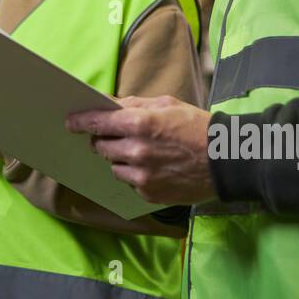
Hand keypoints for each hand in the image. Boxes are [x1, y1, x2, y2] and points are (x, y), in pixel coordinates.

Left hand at [66, 96, 214, 204]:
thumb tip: (109, 104)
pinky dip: (135, 175)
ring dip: (120, 159)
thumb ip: (133, 105)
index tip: (70, 123)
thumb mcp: (166, 104)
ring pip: (114, 167)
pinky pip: (129, 183)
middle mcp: (137, 151)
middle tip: (113, 136)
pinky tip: (154, 167)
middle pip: (101, 147)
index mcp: (139, 124)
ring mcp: (142, 176)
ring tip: (140, 152)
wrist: (227, 160)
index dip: (80, 122)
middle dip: (104, 140)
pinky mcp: (149, 194)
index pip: (96, 123)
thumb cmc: (197, 127)